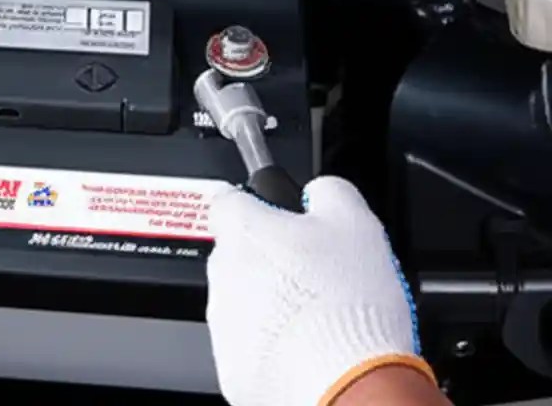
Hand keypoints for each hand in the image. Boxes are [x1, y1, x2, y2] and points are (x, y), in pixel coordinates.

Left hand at [206, 176, 437, 405]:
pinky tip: (309, 346)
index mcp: (243, 233)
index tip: (281, 216)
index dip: (260, 204)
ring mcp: (223, 323)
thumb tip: (319, 191)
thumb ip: (329, 192)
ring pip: (244, 299)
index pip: (230, 200)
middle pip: (240, 253)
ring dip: (272, 302)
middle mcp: (222, 275)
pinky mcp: (232, 364)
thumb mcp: (356, 221)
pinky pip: (249, 342)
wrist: (345, 384)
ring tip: (320, 315)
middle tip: (316, 273)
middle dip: (272, 259)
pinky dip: (272, 342)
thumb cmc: (347, 306)